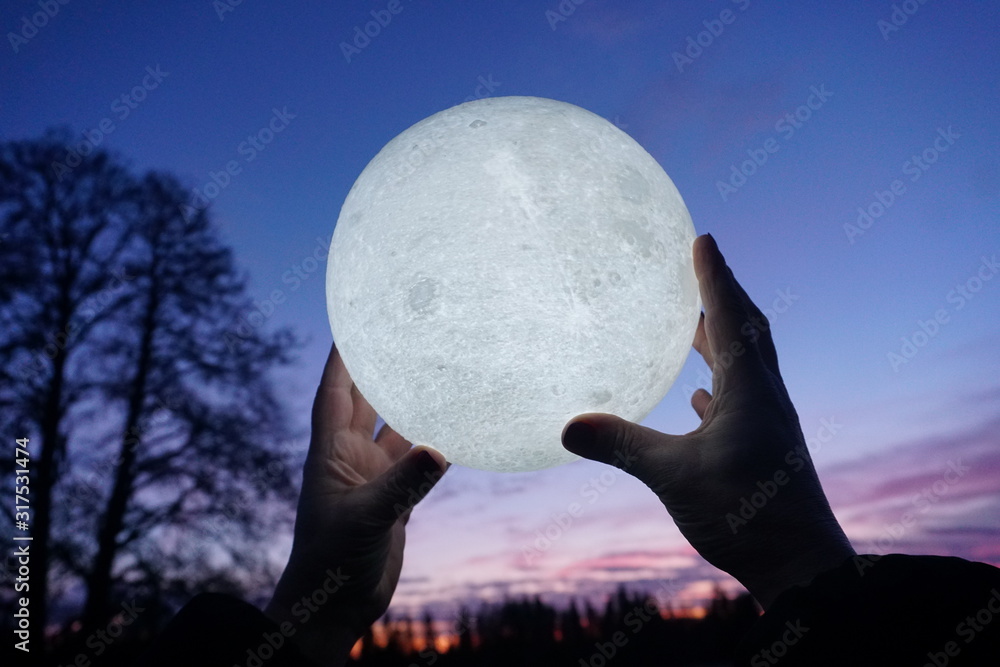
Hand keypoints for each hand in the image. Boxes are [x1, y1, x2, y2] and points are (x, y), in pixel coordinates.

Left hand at [266, 344, 447, 664]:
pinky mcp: (395, 501)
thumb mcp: (365, 519)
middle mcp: (352, 458)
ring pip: (399, 430)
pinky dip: (436, 445)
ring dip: (416, 405)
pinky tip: (458, 427)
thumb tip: (440, 447)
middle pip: (369, 402)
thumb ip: (402, 484)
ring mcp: (375, 479)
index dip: (341, 357)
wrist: (333, 607)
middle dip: (382, 369)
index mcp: (331, 453)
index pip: (335, 392)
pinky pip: (420, 463)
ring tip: (441, 371)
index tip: (352, 320)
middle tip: (404, 333)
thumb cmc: (329, 563)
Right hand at [561, 234, 853, 609]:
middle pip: (748, 331)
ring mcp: (769, 424)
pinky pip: (743, 400)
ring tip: (696, 324)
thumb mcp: (674, 477)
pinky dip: (722, 384)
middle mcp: (765, 398)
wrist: (802, 567)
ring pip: (746, 365)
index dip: (714, 275)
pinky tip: (702, 398)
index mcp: (749, 391)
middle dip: (723, 295)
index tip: (703, 238)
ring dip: (724, 338)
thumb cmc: (746, 517)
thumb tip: (566, 426)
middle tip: (700, 268)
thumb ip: (622, 445)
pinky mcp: (767, 449)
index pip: (731, 317)